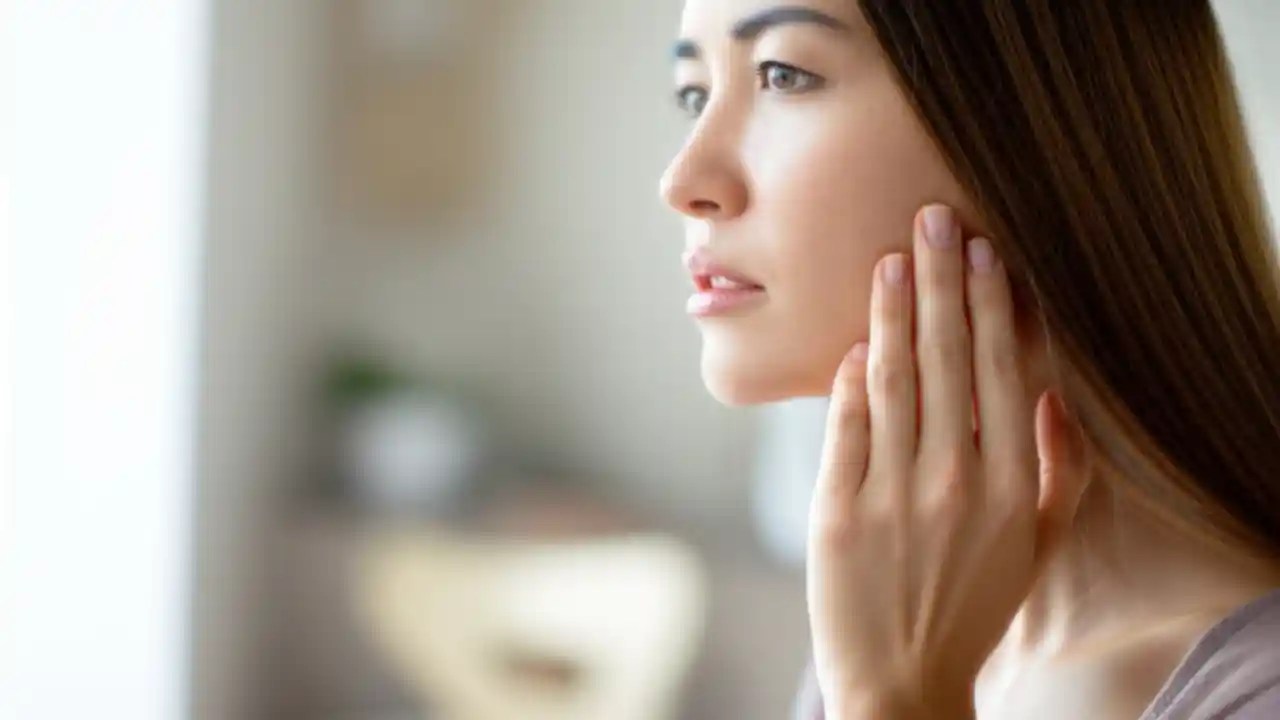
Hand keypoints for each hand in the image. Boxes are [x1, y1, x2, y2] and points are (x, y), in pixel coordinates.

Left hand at [806, 204, 1091, 718]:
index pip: (1001, 372)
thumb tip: (1054, 396)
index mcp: (1012, 487)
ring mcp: (895, 497)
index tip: (987, 251)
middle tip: (935, 218)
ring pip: (894, 382)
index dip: (992, 306)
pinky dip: (850, 380)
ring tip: (892, 258)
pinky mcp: (840, 513)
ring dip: (893, 314)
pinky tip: (856, 339)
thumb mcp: (1038, 546)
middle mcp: (957, 484)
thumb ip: (1059, 471)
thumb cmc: (973, 605)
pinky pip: (846, 429)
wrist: (901, 680)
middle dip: (942, 282)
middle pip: (947, 360)